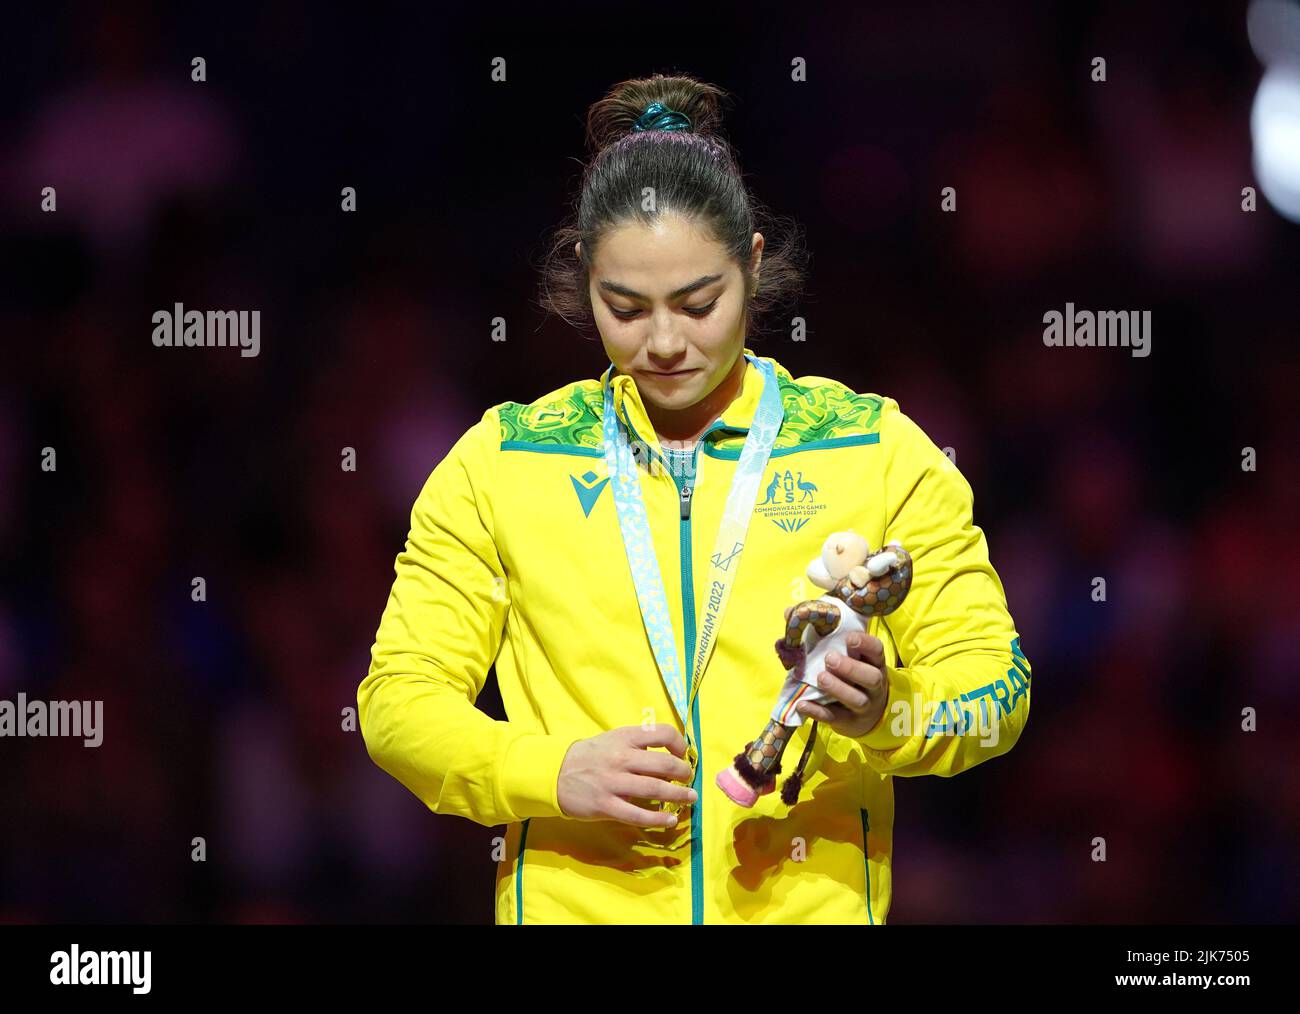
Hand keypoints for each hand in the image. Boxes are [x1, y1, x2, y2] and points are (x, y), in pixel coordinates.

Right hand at [557, 723, 696, 827]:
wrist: (554, 773)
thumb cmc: (590, 756)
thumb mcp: (613, 740)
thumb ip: (638, 745)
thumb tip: (670, 755)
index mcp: (625, 737)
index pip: (662, 733)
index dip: (680, 744)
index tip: (684, 755)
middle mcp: (621, 758)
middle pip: (664, 764)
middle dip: (684, 773)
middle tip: (689, 779)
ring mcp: (613, 782)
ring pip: (655, 789)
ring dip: (678, 795)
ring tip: (690, 799)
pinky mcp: (606, 806)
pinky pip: (638, 815)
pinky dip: (658, 818)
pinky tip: (670, 819)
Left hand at [795, 630, 890, 738]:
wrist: (868, 715)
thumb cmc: (851, 676)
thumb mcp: (846, 656)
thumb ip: (821, 634)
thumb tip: (789, 612)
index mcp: (874, 663)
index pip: (877, 651)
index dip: (865, 643)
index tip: (848, 638)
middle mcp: (874, 685)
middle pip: (871, 677)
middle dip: (851, 668)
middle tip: (830, 659)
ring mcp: (864, 705)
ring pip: (856, 699)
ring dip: (838, 688)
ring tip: (821, 678)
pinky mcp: (850, 722)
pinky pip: (836, 717)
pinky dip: (818, 712)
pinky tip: (802, 704)